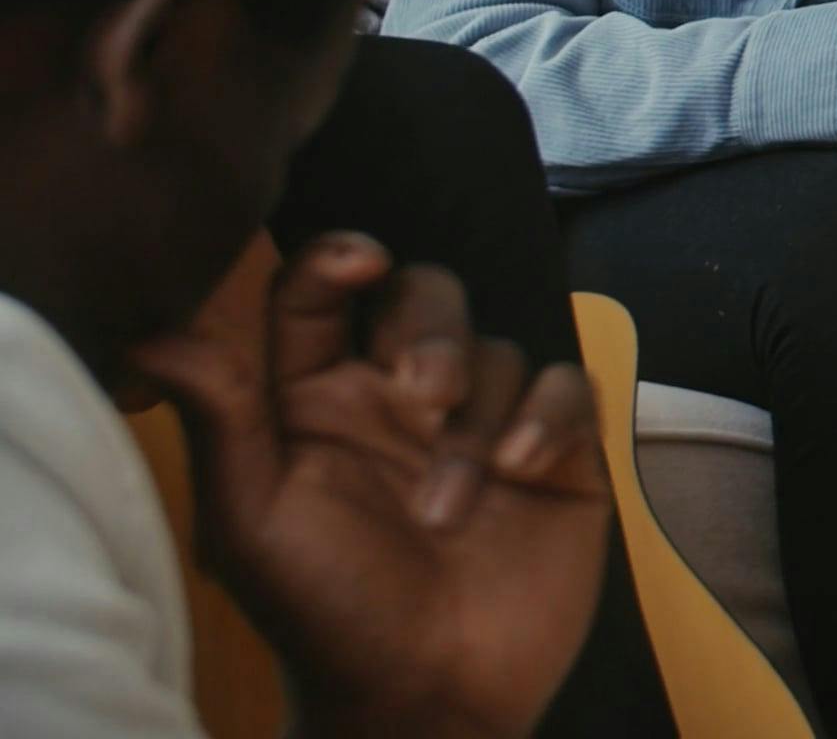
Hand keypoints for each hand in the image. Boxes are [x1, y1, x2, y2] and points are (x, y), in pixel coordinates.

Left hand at [130, 235, 611, 738]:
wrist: (428, 695)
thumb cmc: (327, 615)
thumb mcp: (250, 522)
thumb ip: (220, 420)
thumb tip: (151, 339)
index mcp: (319, 400)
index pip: (323, 295)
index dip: (339, 259)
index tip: (359, 264)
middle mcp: (403, 398)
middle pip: (426, 293)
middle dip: (431, 328)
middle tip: (423, 396)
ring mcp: (484, 421)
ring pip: (498, 348)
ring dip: (477, 422)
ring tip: (451, 507)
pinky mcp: (557, 450)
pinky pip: (568, 385)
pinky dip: (549, 416)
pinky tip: (524, 470)